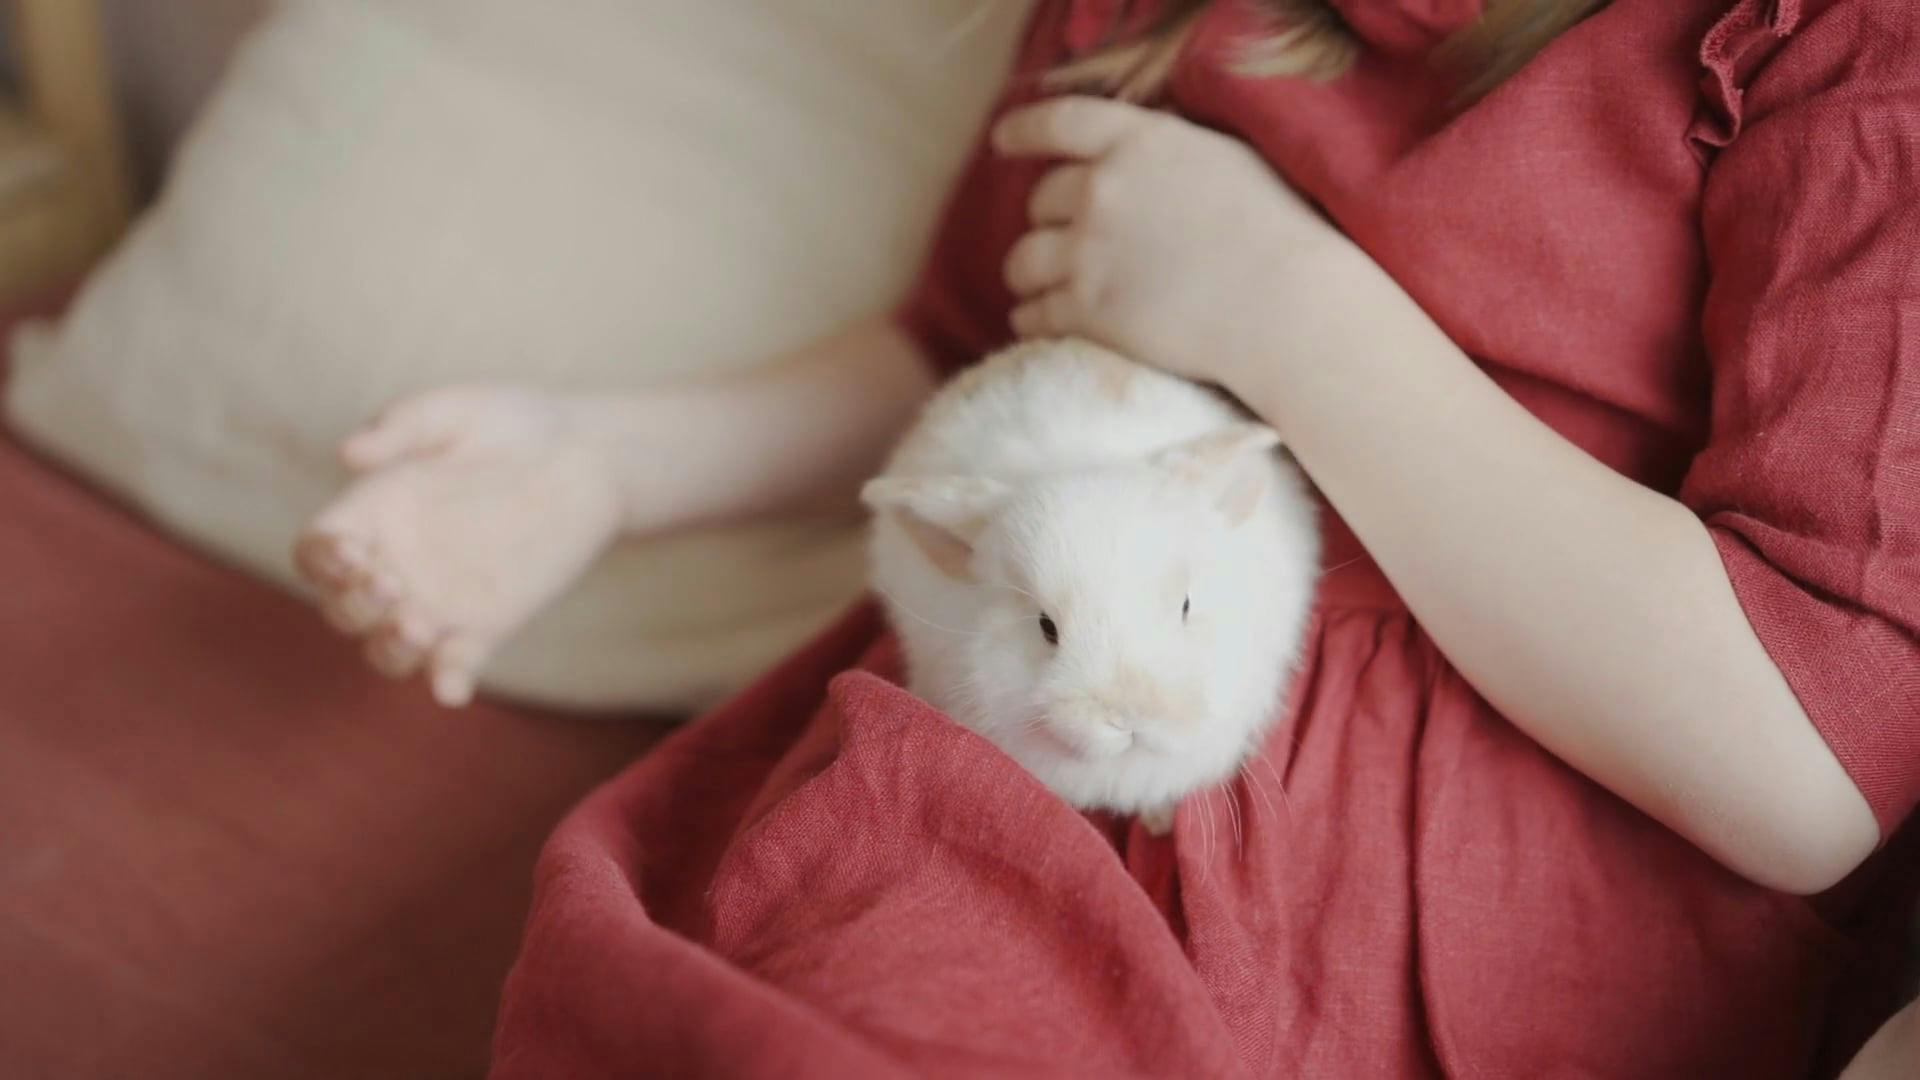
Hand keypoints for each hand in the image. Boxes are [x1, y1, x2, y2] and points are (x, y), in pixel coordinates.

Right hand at [296, 385, 626, 705]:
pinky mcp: (487, 625)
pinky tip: (453, 690)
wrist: (588, 456)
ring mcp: (439, 600)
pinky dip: (448, 684)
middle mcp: (396, 563)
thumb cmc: (514, 423)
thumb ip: (403, 426)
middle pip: (343, 609)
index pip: (318, 552)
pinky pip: (455, 667)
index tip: (350, 553)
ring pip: (388, 649)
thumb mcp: (455, 411)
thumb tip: (349, 453)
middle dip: (352, 606)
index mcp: (374, 512)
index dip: (320, 560)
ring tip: (418, 628)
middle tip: (388, 584)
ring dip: (389, 650)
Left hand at [992, 95, 1371, 391]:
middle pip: (1041, 201)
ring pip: (1023, 261)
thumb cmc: (1277, 232)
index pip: (1059, 122)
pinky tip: (1039, 323)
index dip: (1023, 131)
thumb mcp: (1223, 159)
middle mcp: (1103, 191)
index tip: (1003, 141)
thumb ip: (1166, 151)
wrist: (1285, 307)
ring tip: (1041, 288)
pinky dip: (1031, 320)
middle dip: (1049, 221)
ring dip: (1029, 274)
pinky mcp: (1087, 311)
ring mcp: (1090, 253)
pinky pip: (1033, 315)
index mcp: (1139, 142)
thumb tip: (1133, 152)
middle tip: (1066, 240)